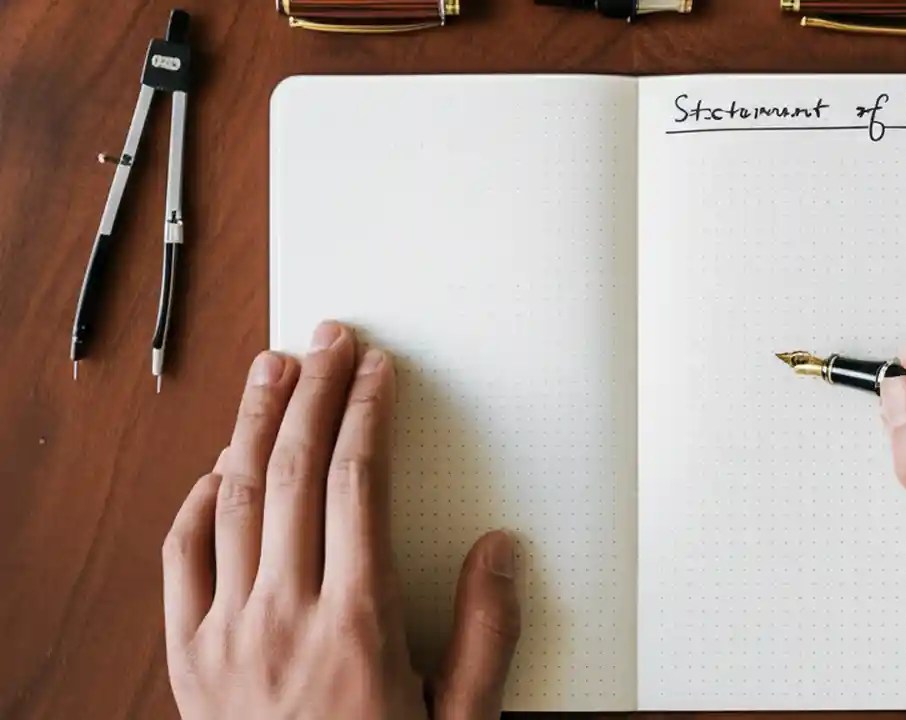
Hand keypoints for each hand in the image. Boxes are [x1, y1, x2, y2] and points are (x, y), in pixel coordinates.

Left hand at [162, 321, 520, 719]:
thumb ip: (486, 633)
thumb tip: (499, 552)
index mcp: (357, 624)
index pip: (356, 483)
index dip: (368, 413)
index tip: (379, 373)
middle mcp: (284, 615)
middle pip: (292, 470)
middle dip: (315, 391)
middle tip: (330, 340)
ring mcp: (226, 634)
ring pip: (232, 499)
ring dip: (252, 424)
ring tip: (271, 370)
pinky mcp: (188, 658)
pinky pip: (180, 560)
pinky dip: (195, 504)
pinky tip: (214, 469)